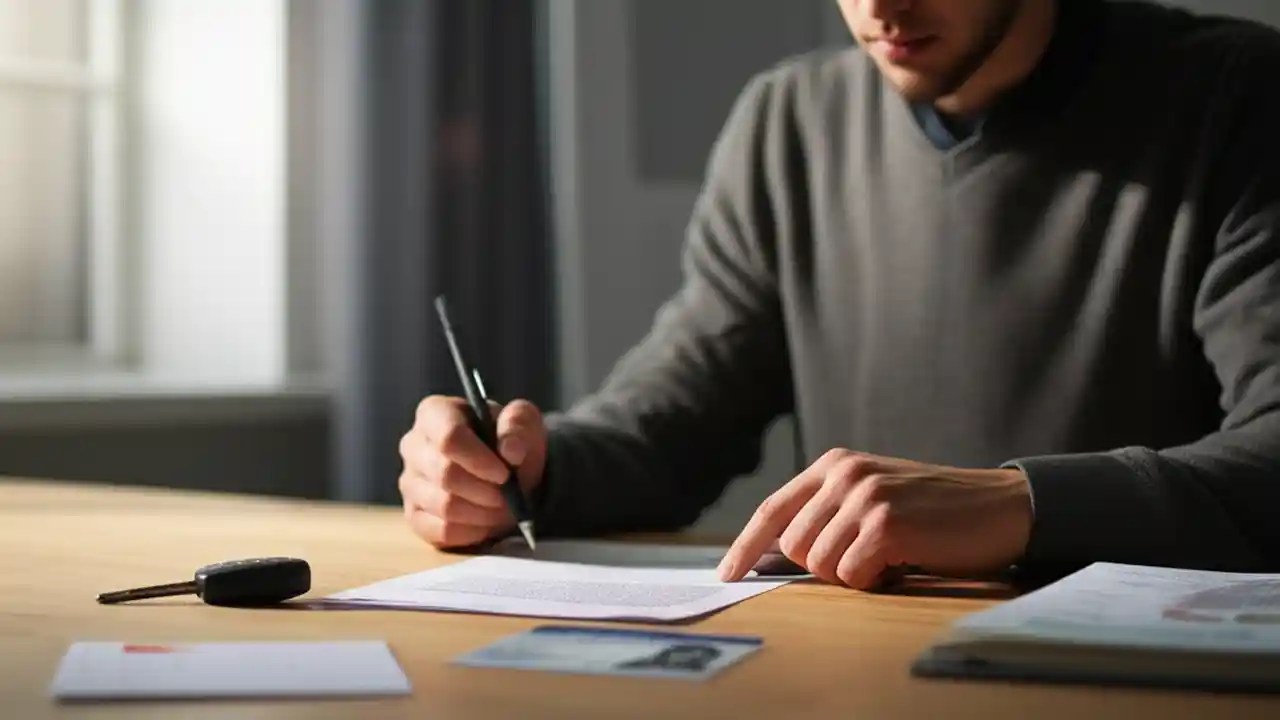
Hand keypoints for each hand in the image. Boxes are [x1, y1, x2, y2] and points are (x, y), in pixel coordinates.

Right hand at [398, 395, 547, 548]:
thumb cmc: (510, 441)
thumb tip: (510, 449)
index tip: (505, 474)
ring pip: (444, 506)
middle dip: (485, 490)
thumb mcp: (524, 422)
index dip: (479, 460)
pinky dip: (472, 531)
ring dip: (482, 512)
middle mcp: (413, 445)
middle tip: (509, 496)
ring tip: (503, 508)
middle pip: (445, 475)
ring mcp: (409, 482)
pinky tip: (487, 521)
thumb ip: (519, 426)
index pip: (448, 437)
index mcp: (434, 413)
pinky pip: (441, 531)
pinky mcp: (414, 515)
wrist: (508, 472)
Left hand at [717, 449, 1031, 588]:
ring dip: (852, 575)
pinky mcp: (887, 524)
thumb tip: (775, 555)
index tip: (727, 574)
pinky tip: (902, 562)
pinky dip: (874, 581)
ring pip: (820, 565)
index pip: (773, 509)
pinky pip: (852, 576)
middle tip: (866, 559)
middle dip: (823, 567)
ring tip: (888, 557)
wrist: (1001, 506)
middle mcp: (844, 475)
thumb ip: (827, 514)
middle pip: (794, 547)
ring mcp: (865, 497)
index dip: (746, 545)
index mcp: (834, 466)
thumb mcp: (873, 498)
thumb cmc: (934, 512)